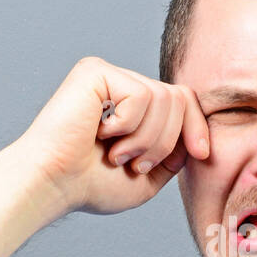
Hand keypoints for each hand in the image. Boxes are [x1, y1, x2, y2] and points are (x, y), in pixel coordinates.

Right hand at [17, 56, 209, 215]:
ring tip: (116, 154)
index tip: (202, 154)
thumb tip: (199, 136)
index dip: (198, 127)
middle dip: (167, 140)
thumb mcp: (148, 177)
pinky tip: (100, 134)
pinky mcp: (95, 71)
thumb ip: (175, 154)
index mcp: (134, 107)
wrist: (54, 185)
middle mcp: (122, 85)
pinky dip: (128, 126)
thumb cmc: (90, 186)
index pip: (184, 101)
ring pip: (164, 99)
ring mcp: (109, 75)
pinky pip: (141, 95)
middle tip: (136, 163)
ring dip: (146, 139)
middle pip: (179, 98)